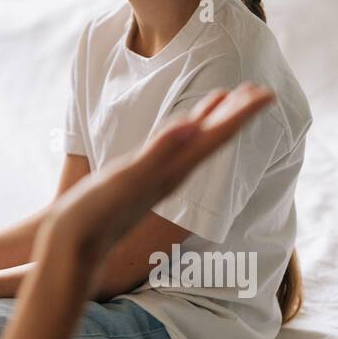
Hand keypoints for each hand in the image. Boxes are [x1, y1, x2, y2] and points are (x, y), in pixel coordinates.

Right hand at [38, 83, 275, 270]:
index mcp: (172, 171)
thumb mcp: (125, 180)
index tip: (267, 94)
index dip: (241, 114)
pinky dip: (185, 134)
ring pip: (195, 144)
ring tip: (227, 98)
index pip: (215, 137)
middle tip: (259, 89)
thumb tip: (192, 127)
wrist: (71, 249)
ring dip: (213, 120)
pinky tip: (183, 130)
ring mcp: (156, 179)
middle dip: (235, 113)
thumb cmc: (94, 215)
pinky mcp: (140, 181)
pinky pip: (173, 151)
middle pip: (212, 139)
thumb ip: (157, 153)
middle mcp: (170, 175)